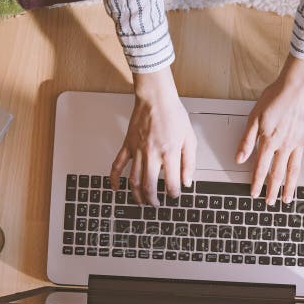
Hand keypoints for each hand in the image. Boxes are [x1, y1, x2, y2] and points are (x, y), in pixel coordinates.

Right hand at [111, 68, 196, 205]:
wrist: (156, 98)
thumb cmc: (173, 115)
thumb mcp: (189, 139)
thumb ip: (189, 162)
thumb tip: (186, 181)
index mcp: (169, 152)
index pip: (170, 182)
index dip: (173, 194)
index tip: (174, 195)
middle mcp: (151, 153)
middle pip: (148, 185)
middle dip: (153, 200)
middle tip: (156, 205)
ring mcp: (137, 150)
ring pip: (133, 179)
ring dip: (136, 194)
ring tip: (141, 202)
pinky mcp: (127, 145)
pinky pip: (117, 164)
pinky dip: (114, 178)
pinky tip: (116, 188)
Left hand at [236, 55, 303, 204]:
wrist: (297, 85)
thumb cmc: (275, 97)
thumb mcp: (254, 117)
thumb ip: (247, 140)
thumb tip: (239, 158)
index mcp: (268, 141)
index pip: (260, 167)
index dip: (257, 182)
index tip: (254, 193)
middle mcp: (284, 146)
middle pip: (276, 173)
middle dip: (272, 190)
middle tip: (270, 203)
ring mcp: (300, 143)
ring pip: (293, 170)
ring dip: (290, 187)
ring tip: (287, 200)